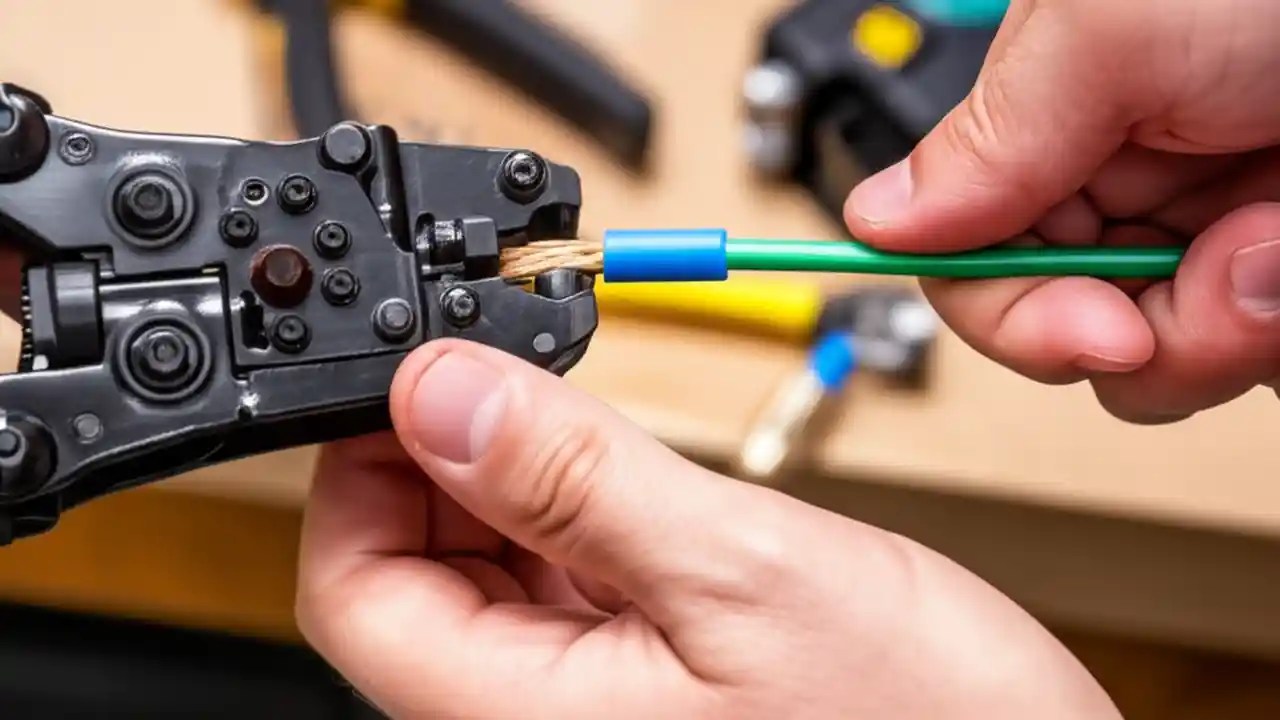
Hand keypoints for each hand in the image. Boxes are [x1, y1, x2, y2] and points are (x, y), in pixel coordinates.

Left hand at [295, 340, 1118, 718]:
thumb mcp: (744, 569)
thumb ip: (576, 480)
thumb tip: (443, 392)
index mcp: (524, 715)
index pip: (357, 590)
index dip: (362, 467)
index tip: (419, 372)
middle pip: (414, 577)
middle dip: (447, 457)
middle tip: (514, 364)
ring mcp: (587, 708)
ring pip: (490, 575)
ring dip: (515, 480)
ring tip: (577, 409)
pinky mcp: (641, 687)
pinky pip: (564, 591)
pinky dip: (573, 516)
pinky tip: (621, 475)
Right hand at [845, 0, 1279, 422]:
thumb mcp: (1115, 30)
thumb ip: (993, 134)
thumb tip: (879, 217)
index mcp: (1058, 129)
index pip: (973, 265)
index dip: (1016, 319)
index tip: (1093, 333)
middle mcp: (1127, 189)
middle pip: (1073, 331)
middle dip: (1155, 332)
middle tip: (1239, 273)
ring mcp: (1215, 235)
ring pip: (1176, 362)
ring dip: (1243, 327)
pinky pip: (1263, 353)